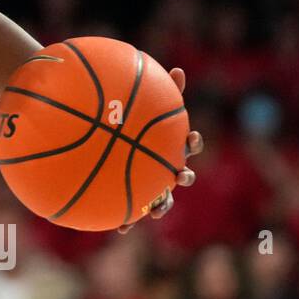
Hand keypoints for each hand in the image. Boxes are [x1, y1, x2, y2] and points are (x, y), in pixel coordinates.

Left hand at [119, 67, 202, 233]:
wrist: (106, 148)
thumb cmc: (129, 124)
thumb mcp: (141, 107)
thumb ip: (157, 91)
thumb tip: (179, 69)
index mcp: (169, 144)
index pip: (188, 142)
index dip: (193, 141)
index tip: (192, 137)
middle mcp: (166, 166)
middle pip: (182, 173)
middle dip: (184, 176)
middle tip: (180, 174)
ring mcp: (153, 185)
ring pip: (164, 199)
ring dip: (162, 205)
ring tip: (156, 211)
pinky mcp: (136, 200)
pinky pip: (134, 213)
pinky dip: (129, 221)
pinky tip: (119, 229)